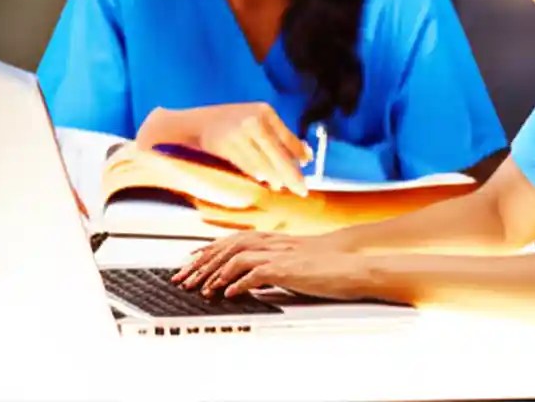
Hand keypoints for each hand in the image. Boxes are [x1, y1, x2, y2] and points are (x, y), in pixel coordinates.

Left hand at [171, 230, 364, 298]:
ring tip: (202, 289)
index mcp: (271, 240)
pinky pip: (256, 274)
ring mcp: (278, 255)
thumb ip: (270, 265)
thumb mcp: (292, 261)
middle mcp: (270, 243)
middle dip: (202, 264)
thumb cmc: (325, 264)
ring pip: (235, 258)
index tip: (189, 262)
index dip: (207, 251)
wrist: (351, 262)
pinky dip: (239, 283)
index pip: (230, 241)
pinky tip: (228, 294)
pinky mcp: (287, 269)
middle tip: (183, 279)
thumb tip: (249, 280)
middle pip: (226, 248)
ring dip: (215, 274)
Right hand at [195, 103, 310, 194]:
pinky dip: (257, 175)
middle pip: (278, 154)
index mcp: (264, 111)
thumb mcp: (257, 120)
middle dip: (291, 174)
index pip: (287, 137)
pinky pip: (248, 167)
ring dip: (274, 178)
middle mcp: (253, 121)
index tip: (307, 164)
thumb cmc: (233, 122)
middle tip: (302, 190)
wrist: (198, 124)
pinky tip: (264, 179)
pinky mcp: (226, 147)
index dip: (299, 153)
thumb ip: (279, 136)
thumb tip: (305, 157)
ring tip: (280, 185)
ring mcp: (238, 134)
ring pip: (263, 165)